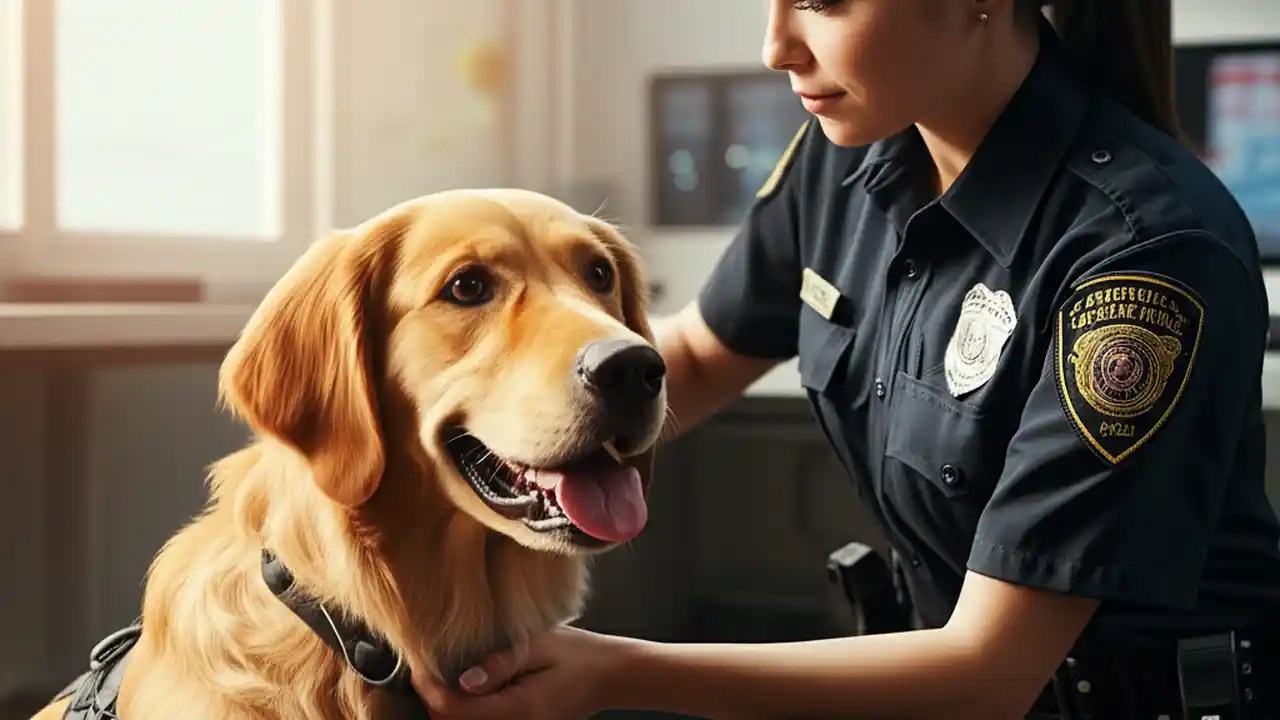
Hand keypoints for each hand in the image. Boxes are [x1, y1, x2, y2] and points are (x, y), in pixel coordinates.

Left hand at [413, 624, 632, 719]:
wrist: (611, 675)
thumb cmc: (580, 655)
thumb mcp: (541, 646)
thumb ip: (501, 663)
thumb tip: (463, 680)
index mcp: (521, 708)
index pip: (457, 710)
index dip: (429, 690)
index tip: (418, 665)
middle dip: (433, 699)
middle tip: (426, 667)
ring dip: (447, 707)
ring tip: (441, 676)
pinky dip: (466, 711)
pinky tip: (466, 689)